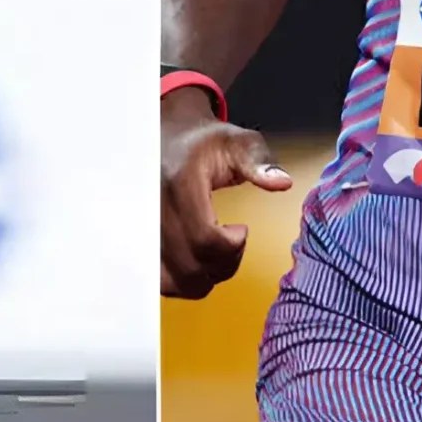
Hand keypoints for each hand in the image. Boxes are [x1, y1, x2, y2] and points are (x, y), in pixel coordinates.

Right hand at [161, 89, 293, 297]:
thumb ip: (260, 162)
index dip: (231, 245)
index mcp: (180, 184)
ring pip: (173, 282)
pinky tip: (195, 262)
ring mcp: (143, 230)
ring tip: (213, 253)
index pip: (204, 238)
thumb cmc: (202, 143)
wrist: (165, 139)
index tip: (241, 229)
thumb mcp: (237, 142)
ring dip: (203, 278)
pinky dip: (182, 282)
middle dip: (222, 264)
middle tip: (232, 242)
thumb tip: (281, 183)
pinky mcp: (140, 243)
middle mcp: (154, 211)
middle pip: (190, 267)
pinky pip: (159, 281)